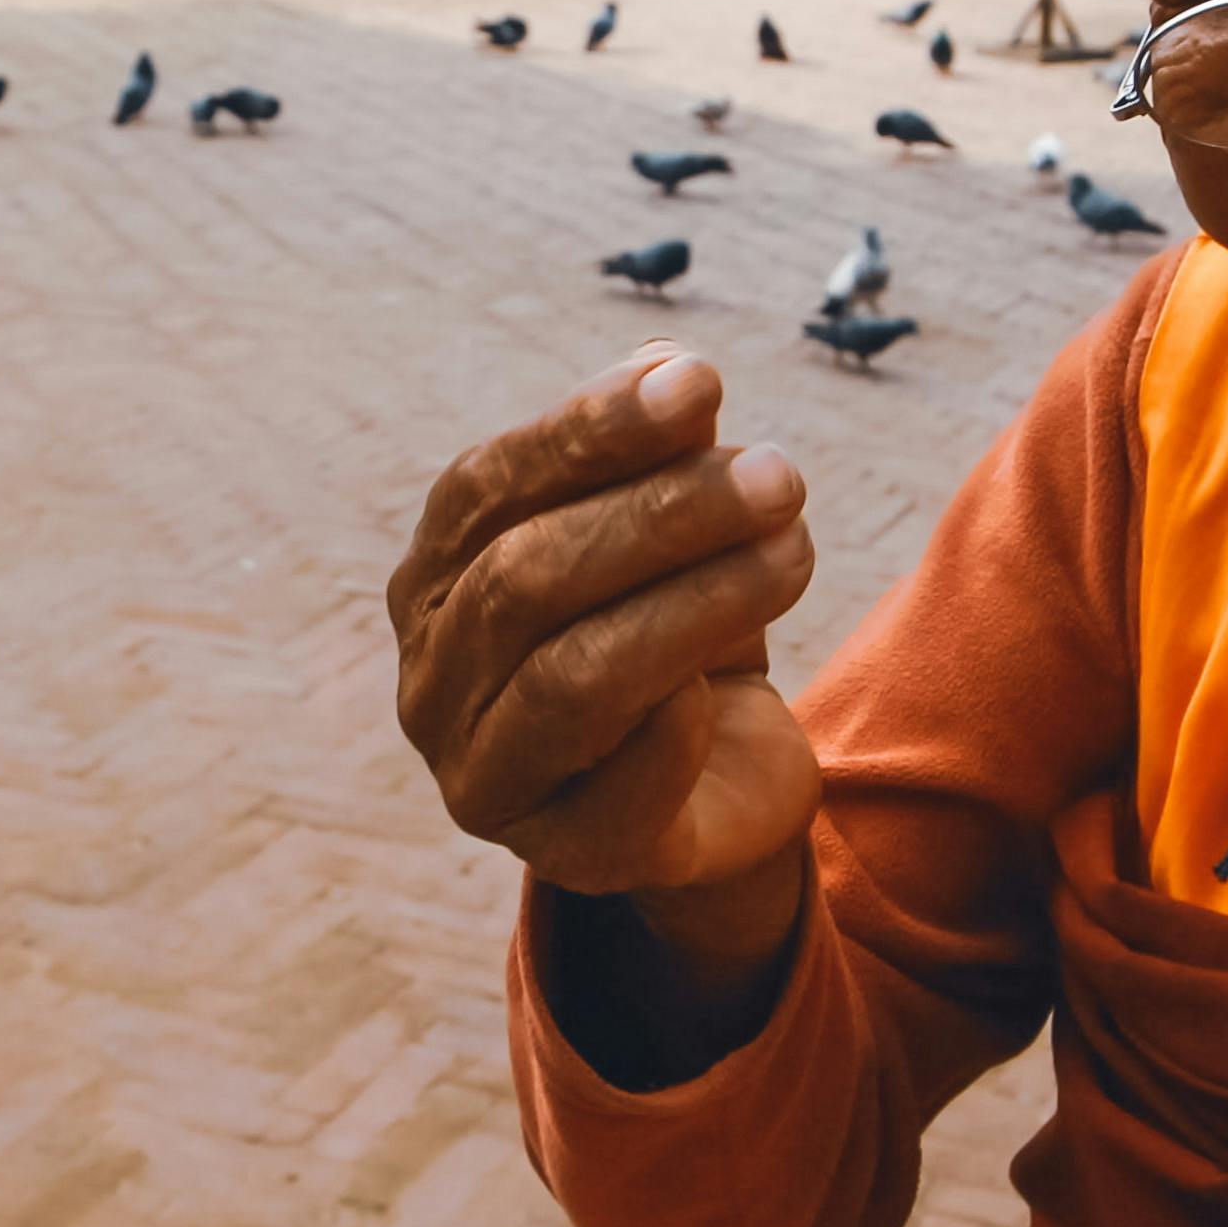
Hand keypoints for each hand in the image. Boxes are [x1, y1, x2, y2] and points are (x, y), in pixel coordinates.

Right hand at [389, 350, 819, 962]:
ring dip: (695, 605)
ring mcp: (484, 779)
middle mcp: (431, 681)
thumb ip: (659, 453)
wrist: (718, 782)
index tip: (700, 380)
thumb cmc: (674, 630)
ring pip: (572, 680)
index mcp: (434, 580)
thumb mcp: (669, 529)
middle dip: (660, 516)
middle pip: (525, 581)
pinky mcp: (566, 857)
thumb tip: (671, 370)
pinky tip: (738, 688)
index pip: (482, 488)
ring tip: (796, 549)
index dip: (588, 430)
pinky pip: (617, 790)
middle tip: (780, 476)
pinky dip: (679, 730)